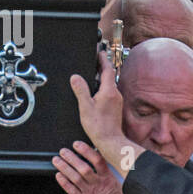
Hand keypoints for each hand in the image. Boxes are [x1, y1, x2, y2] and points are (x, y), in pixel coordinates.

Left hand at [53, 141, 143, 193]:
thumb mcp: (122, 187)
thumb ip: (110, 175)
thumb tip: (101, 162)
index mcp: (110, 180)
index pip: (97, 160)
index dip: (86, 150)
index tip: (77, 144)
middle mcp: (99, 186)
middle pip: (82, 168)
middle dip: (71, 157)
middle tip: (63, 151)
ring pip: (74, 178)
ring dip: (64, 168)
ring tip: (56, 160)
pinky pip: (71, 191)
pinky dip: (64, 182)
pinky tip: (58, 175)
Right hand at [68, 50, 131, 174]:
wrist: (110, 140)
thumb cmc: (99, 126)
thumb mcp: (85, 107)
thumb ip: (81, 90)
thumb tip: (75, 77)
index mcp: (109, 91)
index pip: (108, 70)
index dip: (103, 60)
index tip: (99, 53)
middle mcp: (116, 94)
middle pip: (110, 76)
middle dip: (102, 68)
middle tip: (94, 61)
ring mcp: (117, 101)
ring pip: (110, 84)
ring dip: (102, 78)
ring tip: (93, 75)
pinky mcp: (116, 107)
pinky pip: (110, 92)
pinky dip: (103, 88)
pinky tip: (95, 92)